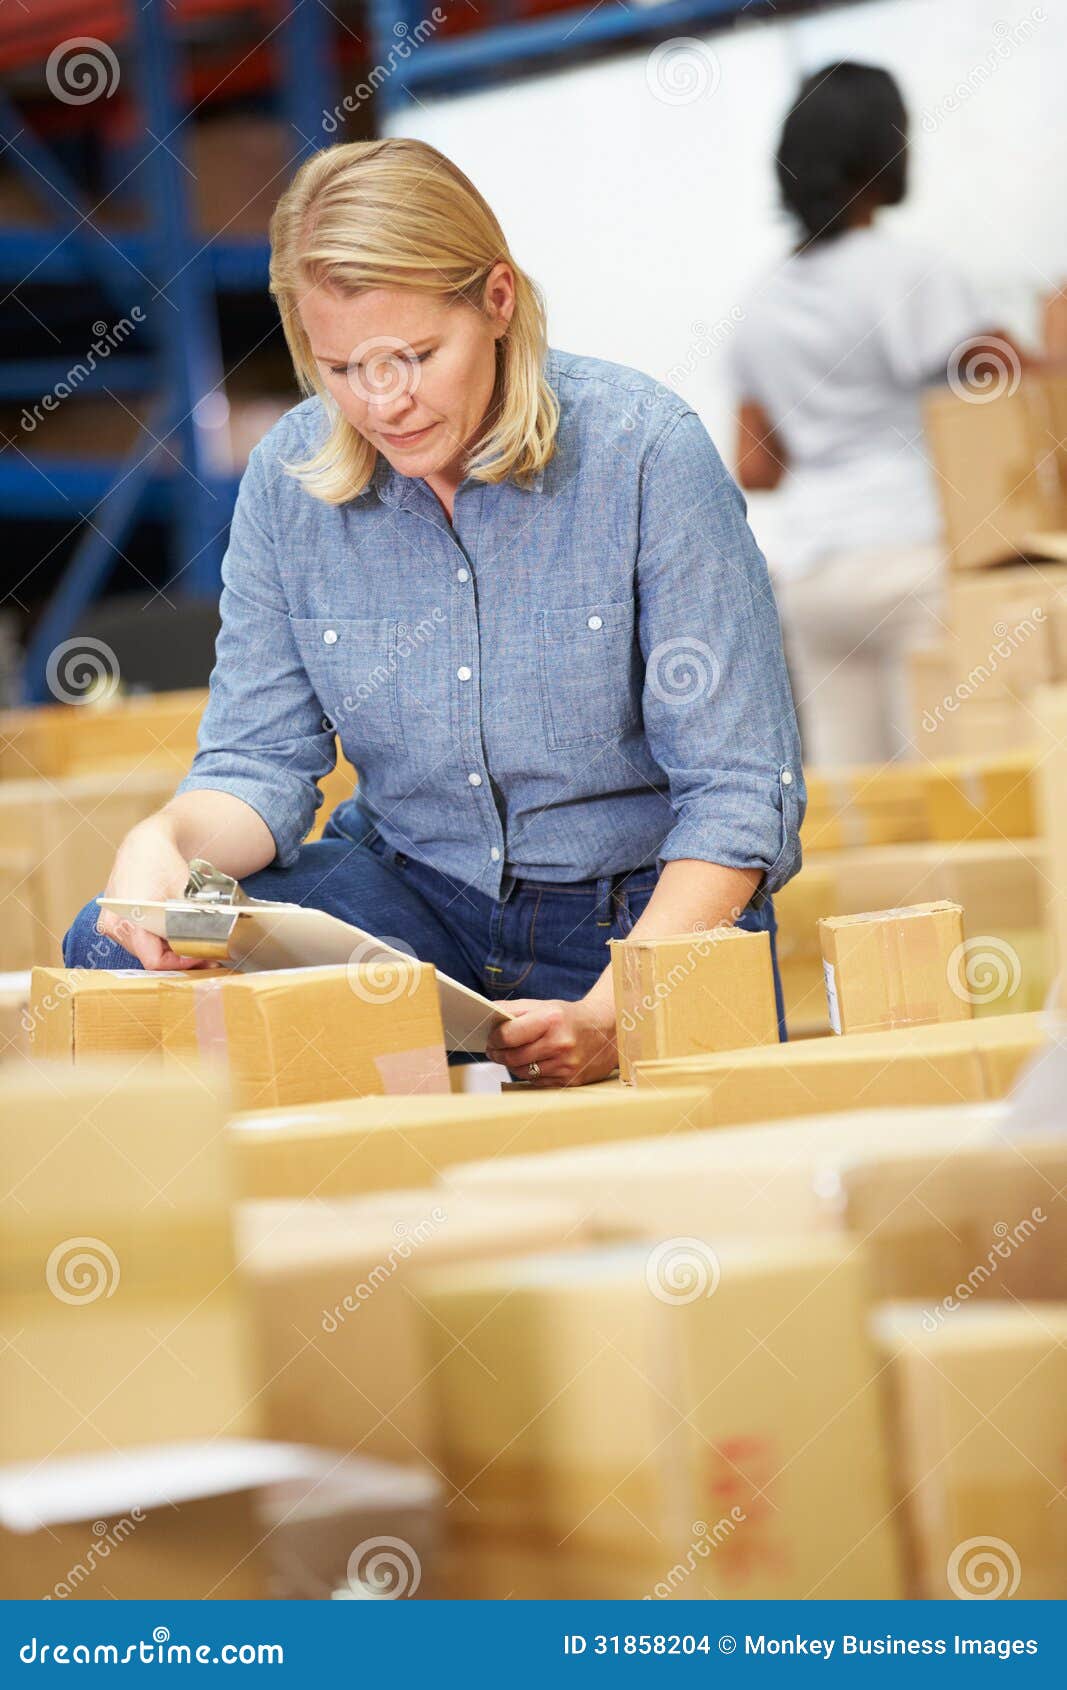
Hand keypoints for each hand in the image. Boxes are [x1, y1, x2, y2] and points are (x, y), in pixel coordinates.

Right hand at [95, 816, 207, 970]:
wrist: (143, 845)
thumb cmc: (162, 863)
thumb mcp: (184, 894)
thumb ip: (193, 923)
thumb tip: (212, 946)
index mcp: (129, 919)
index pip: (154, 960)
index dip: (180, 963)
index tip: (201, 957)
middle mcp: (114, 925)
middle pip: (148, 957)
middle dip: (177, 958)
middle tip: (204, 954)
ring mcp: (110, 923)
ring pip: (143, 950)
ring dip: (166, 950)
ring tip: (191, 944)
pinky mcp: (112, 920)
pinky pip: (136, 939)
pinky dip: (155, 940)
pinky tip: (173, 935)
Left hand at [485, 995, 618, 1086]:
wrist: (607, 1029)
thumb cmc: (570, 1017)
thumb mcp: (544, 1005)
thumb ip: (514, 1009)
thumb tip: (487, 1014)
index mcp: (551, 1019)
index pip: (508, 1035)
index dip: (494, 1039)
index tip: (490, 1038)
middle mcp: (560, 1044)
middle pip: (512, 1057)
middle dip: (498, 1054)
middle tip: (493, 1049)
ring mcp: (566, 1065)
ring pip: (522, 1072)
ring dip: (512, 1065)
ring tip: (511, 1055)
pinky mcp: (570, 1080)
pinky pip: (537, 1081)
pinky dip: (530, 1073)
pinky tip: (532, 1063)